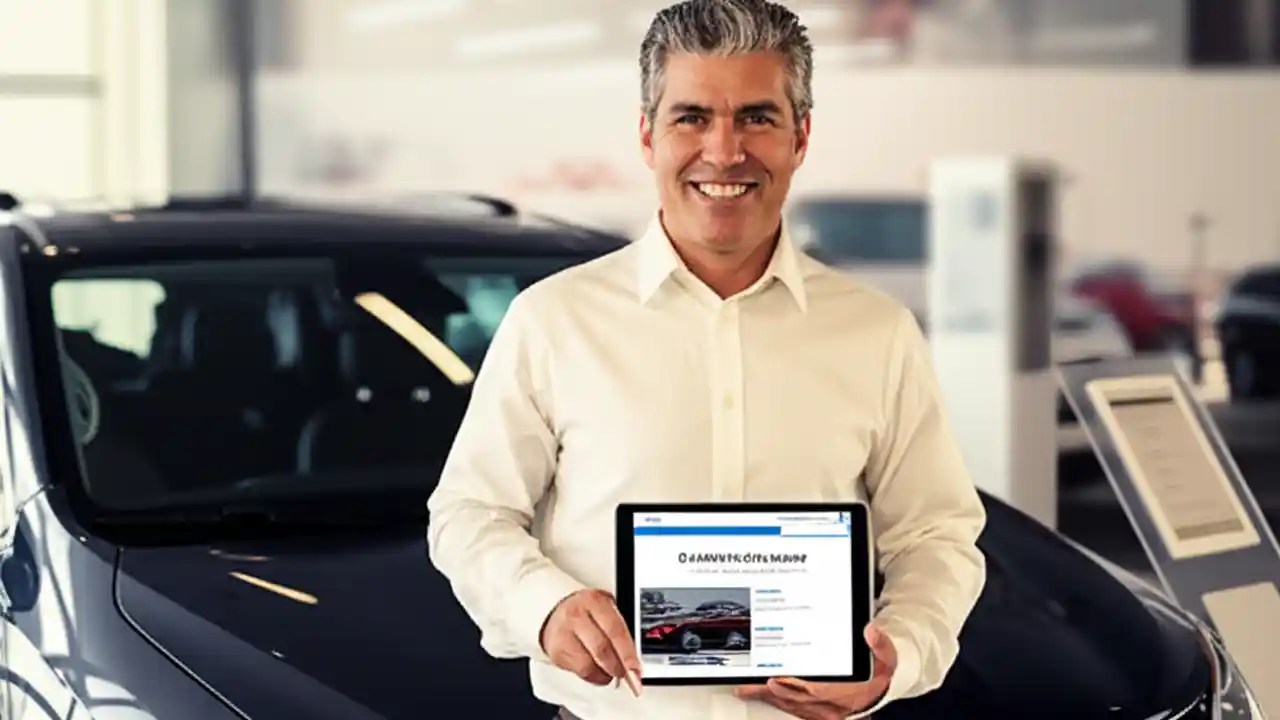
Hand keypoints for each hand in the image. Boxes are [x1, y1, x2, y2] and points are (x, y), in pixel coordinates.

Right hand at [539, 589, 642, 694]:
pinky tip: (596, 669)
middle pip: (601, 649)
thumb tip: (635, 657)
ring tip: (611, 671)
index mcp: (594, 601)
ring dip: (605, 674)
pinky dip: (593, 676)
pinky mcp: (556, 652)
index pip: (615, 630)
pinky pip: (580, 672)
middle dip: (618, 667)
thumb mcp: (605, 609)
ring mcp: (564, 634)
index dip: (627, 654)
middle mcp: (576, 616)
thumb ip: (620, 629)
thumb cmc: (587, 612)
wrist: (556, 611)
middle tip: (628, 675)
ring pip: (589, 665)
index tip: (636, 670)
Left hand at [733, 624, 896, 718]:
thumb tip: (871, 632)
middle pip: (798, 699)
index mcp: (847, 692)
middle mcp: (833, 705)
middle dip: (773, 691)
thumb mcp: (887, 658)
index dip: (795, 686)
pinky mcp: (816, 713)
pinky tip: (762, 693)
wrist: (879, 690)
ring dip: (770, 697)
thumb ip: (881, 646)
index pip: (818, 691)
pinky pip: (793, 709)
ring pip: (792, 706)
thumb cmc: (878, 673)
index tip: (775, 679)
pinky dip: (777, 701)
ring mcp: (823, 711)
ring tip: (747, 688)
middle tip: (751, 683)